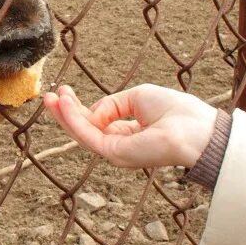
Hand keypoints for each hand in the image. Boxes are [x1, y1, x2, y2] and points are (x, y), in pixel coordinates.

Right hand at [42, 83, 217, 170]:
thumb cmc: (176, 111)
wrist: (196, 129)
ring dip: (65, 116)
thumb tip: (92, 113)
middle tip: (49, 95)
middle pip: (85, 130)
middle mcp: (121, 146)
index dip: (79, 108)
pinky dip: (74, 120)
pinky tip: (63, 105)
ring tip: (50, 98)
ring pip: (82, 134)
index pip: (97, 123)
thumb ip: (112, 104)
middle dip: (66, 113)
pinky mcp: (115, 153)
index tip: (64, 91)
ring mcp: (117, 152)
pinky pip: (88, 135)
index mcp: (129, 134)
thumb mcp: (138, 97)